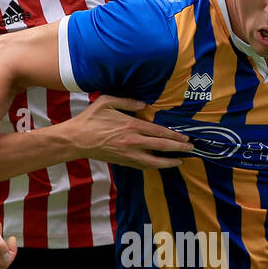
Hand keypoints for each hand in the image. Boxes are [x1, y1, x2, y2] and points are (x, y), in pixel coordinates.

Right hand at [67, 95, 192, 168]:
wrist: (76, 139)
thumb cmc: (91, 119)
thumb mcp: (107, 101)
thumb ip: (128, 102)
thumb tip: (144, 104)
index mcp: (131, 125)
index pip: (159, 131)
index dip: (174, 135)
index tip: (185, 137)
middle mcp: (133, 141)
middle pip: (161, 146)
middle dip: (178, 148)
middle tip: (191, 148)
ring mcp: (128, 154)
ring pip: (154, 161)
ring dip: (169, 162)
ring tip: (180, 161)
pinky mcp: (123, 162)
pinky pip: (142, 166)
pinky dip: (154, 166)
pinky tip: (161, 164)